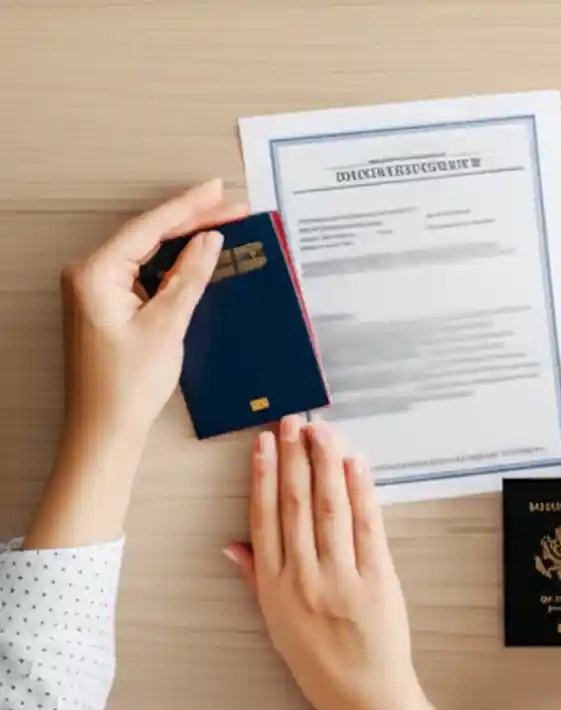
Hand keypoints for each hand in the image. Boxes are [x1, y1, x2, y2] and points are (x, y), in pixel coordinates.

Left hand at [61, 178, 241, 438]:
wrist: (104, 428)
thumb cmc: (127, 385)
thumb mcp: (167, 325)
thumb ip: (189, 276)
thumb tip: (210, 240)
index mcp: (96, 273)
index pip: (150, 227)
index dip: (189, 206)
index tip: (219, 189)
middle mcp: (89, 274)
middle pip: (148, 235)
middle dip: (191, 220)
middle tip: (231, 205)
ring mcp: (95, 289)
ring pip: (146, 252)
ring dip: (183, 239)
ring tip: (221, 222)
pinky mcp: (105, 303)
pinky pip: (142, 271)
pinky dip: (171, 263)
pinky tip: (196, 255)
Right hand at [223, 416, 439, 709]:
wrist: (363, 697)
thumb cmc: (320, 661)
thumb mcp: (276, 622)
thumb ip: (255, 577)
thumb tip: (232, 544)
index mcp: (274, 587)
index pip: (264, 519)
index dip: (263, 477)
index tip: (264, 445)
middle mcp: (303, 578)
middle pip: (294, 505)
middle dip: (293, 458)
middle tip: (292, 423)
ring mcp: (341, 578)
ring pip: (328, 508)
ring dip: (325, 464)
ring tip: (322, 433)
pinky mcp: (377, 580)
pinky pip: (367, 526)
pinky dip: (360, 492)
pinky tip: (355, 466)